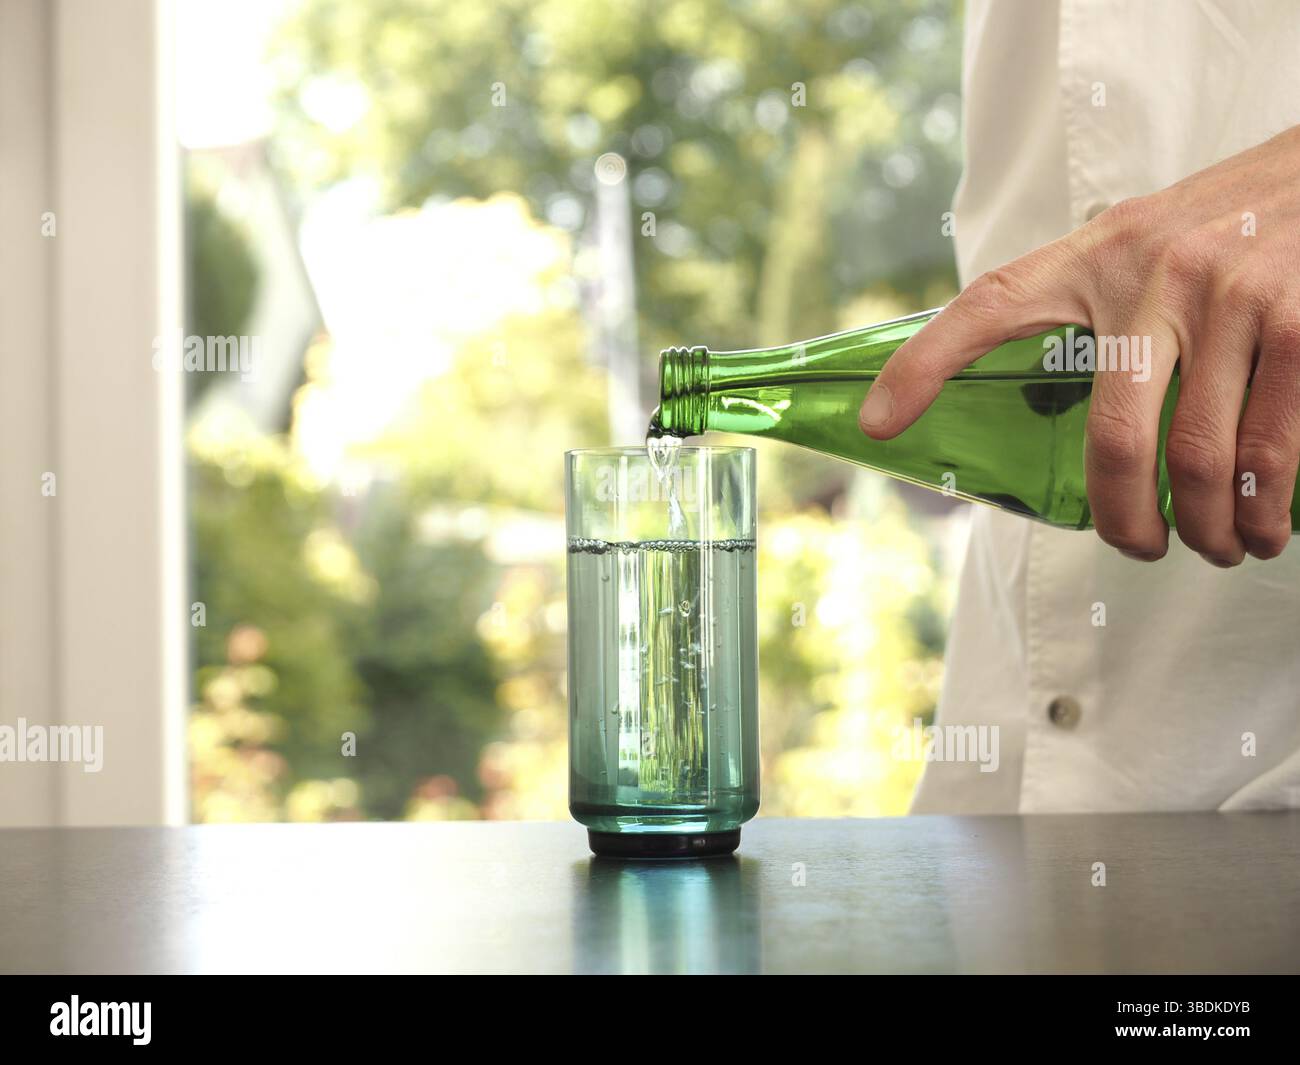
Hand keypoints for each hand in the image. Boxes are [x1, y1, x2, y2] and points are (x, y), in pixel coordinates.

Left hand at [859, 125, 1299, 564]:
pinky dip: (1268, 506)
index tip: (875, 424)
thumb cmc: (1230, 218)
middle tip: (1140, 547)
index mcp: (1096, 255)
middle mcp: (1155, 273)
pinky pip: (1275, 446)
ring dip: (1208, 528)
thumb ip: (1091, 302)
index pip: (987, 305)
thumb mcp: (1140, 239)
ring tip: (1217, 546)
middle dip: (1125, 519)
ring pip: (1200, 458)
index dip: (920, 366)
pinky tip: (1266, 523)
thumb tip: (1048, 392)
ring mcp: (1233, 296)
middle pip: (1114, 438)